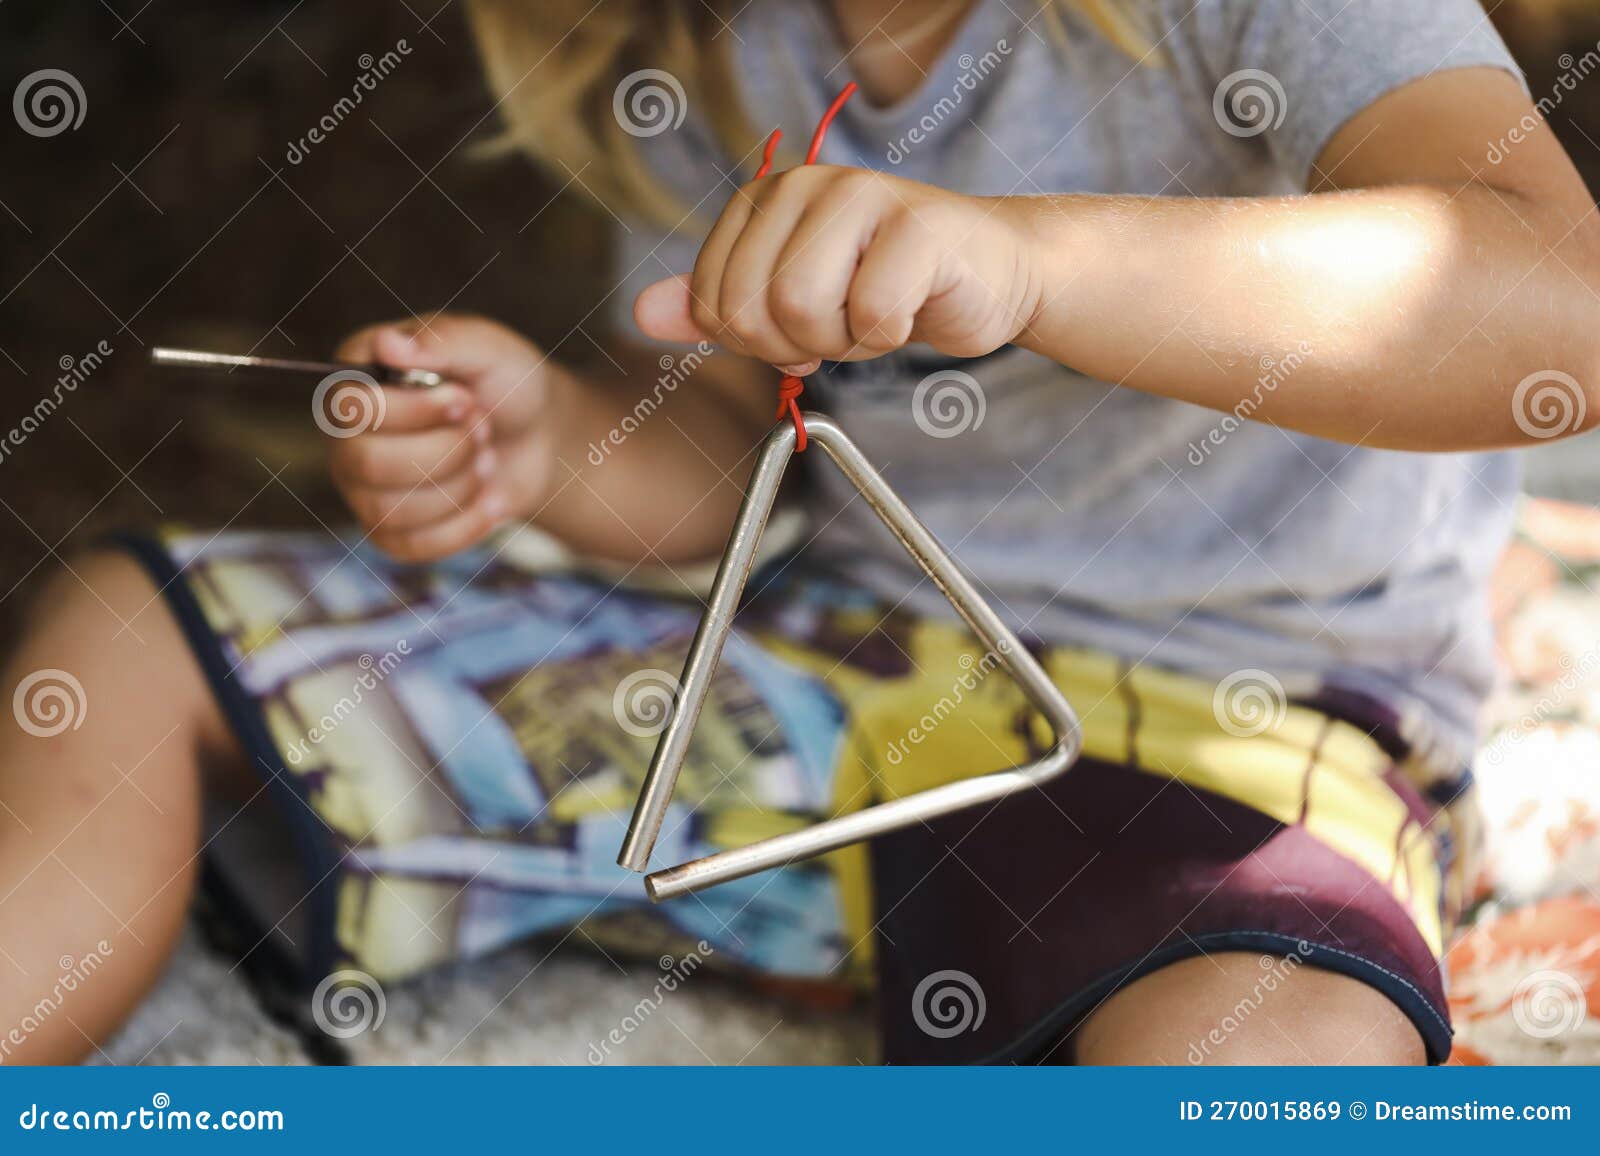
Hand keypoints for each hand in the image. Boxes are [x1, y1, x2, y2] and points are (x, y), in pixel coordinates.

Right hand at [327, 313, 562, 561]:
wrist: (536, 435)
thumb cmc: (505, 383)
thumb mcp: (489, 348)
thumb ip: (442, 339)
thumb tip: (387, 343)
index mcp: (357, 376)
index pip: (355, 408)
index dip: (418, 411)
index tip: (466, 399)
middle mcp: (346, 433)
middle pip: (367, 464)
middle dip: (445, 452)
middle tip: (481, 430)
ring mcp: (362, 486)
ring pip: (390, 510)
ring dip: (459, 485)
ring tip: (484, 458)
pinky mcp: (390, 530)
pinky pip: (410, 546)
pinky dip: (464, 525)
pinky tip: (487, 499)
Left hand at [632, 167, 1036, 373]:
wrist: (988, 275)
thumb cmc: (887, 288)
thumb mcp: (789, 301)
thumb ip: (717, 305)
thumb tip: (641, 313)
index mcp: (764, 200)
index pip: (712, 301)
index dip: (756, 340)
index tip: (803, 324)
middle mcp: (804, 184)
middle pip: (751, 308)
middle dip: (797, 345)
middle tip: (844, 323)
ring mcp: (860, 196)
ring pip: (801, 310)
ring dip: (845, 341)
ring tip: (876, 312)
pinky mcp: (916, 225)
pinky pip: (871, 317)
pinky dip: (891, 336)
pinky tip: (914, 305)